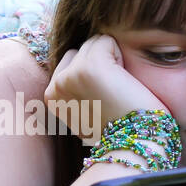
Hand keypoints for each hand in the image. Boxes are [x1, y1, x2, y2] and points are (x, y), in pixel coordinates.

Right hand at [44, 33, 168, 144]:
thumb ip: (76, 89)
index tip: (102, 101)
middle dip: (100, 63)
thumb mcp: (87, 111)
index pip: (72, 60)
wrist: (134, 145)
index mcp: (51, 96)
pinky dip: (121, 56)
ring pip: (94, 43)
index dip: (94, 74)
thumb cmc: (118, 129)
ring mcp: (70, 75)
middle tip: (110, 95)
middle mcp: (56, 85)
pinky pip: (107, 40)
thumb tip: (77, 61)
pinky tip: (122, 81)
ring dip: (111, 59)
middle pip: (82, 49)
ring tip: (116, 89)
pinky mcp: (89, 67)